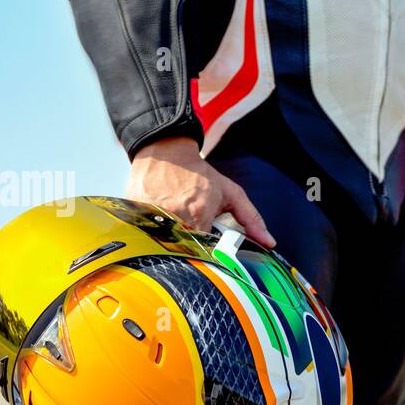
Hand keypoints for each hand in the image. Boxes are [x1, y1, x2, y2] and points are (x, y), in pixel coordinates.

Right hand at [125, 137, 274, 246]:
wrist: (165, 151)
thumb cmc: (199, 174)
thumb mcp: (230, 193)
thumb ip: (252, 219)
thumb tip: (270, 242)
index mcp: (198, 214)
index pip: (205, 251)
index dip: (208, 253)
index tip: (209, 249)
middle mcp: (174, 217)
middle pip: (183, 249)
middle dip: (190, 246)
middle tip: (190, 232)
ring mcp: (151, 216)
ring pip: (163, 242)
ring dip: (170, 239)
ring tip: (175, 223)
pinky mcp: (135, 213)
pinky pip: (145, 233)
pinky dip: (151, 232)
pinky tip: (157, 221)